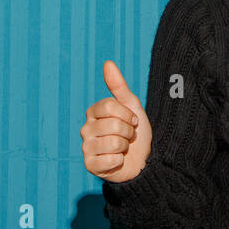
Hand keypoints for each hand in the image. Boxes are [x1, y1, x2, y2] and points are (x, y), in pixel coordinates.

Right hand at [80, 60, 152, 181]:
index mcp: (93, 112)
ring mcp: (86, 148)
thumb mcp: (130, 105)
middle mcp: (86, 129)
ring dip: (125, 146)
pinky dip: (120, 160)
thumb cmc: (134, 131)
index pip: (109, 106)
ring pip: (113, 142)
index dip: (126, 114)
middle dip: (128, 131)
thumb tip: (107, 63)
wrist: (142, 158)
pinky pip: (111, 159)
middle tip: (128, 136)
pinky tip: (117, 160)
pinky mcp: (90, 165)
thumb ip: (118, 85)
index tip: (132, 120)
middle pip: (113, 125)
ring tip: (123, 147)